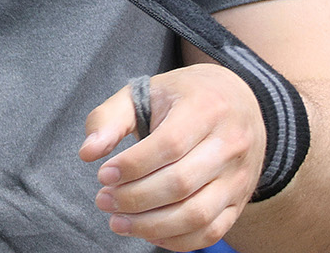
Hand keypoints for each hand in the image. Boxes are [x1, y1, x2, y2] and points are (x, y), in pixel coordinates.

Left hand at [80, 64, 265, 250]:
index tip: (103, 175)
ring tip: (118, 221)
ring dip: (151, 226)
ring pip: (197, 214)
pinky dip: (176, 240)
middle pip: (180, 184)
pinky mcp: (240, 201)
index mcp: (206, 109)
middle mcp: (230, 144)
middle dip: (134, 198)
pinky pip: (210, 232)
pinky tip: (148, 232)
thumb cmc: (184, 98)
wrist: (241, 102)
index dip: (132, 166)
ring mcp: (239, 176)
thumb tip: (88, 153)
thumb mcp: (147, 91)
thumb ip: (110, 118)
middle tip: (103, 200)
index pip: (169, 145)